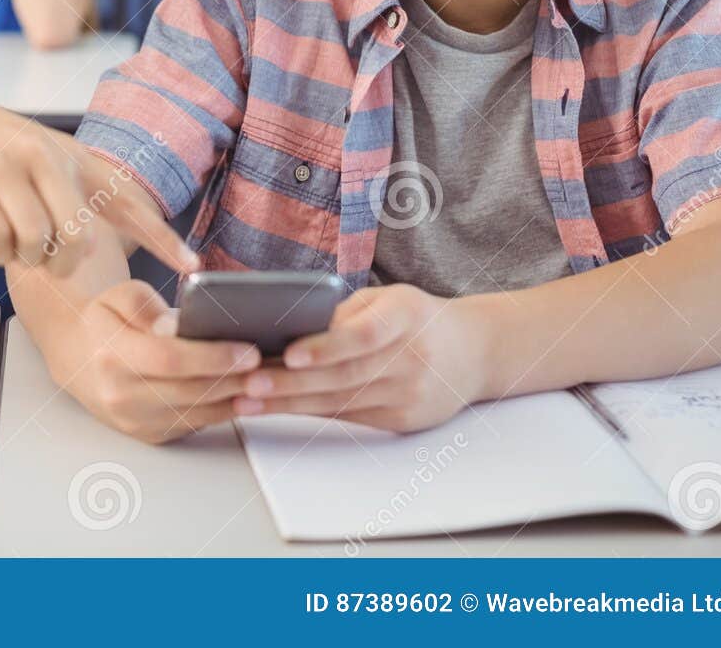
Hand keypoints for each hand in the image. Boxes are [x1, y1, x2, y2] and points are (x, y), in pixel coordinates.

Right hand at [0, 79, 197, 275]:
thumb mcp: (48, 154)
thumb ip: (82, 190)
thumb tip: (117, 240)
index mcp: (73, 155)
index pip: (129, 199)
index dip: (163, 236)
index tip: (193, 264)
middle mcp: (46, 159)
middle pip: (80, 236)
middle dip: (66, 264)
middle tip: (48, 260)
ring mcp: (7, 170)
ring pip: (38, 242)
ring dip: (29, 259)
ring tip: (17, 247)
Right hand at [50, 279, 261, 443]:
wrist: (75, 357)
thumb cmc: (104, 320)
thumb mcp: (120, 297)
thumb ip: (148, 308)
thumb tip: (178, 326)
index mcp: (110, 354)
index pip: (169, 359)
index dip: (213, 358)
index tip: (249, 351)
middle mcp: (118, 393)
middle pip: (188, 391)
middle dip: (234, 382)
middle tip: (270, 371)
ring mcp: (132, 419)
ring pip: (194, 414)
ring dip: (235, 401)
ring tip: (267, 385)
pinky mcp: (146, 434)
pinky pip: (191, 425)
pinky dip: (221, 413)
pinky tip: (245, 398)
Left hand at [231, 283, 492, 432]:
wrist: (474, 352)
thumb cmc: (416, 318)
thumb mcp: (387, 299)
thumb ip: (344, 312)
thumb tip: (288, 326)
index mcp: (407, 316)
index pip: (364, 335)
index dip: (326, 347)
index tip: (289, 354)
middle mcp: (412, 358)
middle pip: (344, 375)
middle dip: (291, 382)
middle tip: (248, 383)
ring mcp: (410, 394)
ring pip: (340, 401)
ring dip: (289, 403)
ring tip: (246, 399)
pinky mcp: (403, 420)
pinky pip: (348, 416)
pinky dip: (307, 412)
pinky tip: (274, 408)